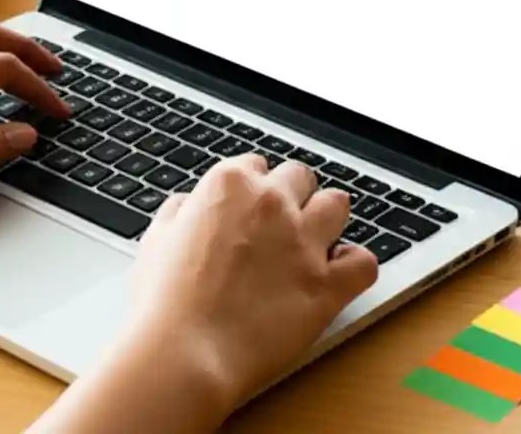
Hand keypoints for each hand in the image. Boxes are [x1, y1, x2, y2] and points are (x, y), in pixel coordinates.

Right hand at [131, 155, 379, 413]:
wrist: (182, 355)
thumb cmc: (163, 307)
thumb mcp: (156, 243)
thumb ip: (180, 214)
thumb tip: (189, 207)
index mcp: (229, 185)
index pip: (256, 165)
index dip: (252, 190)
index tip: (248, 212)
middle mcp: (273, 203)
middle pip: (300, 176)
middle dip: (293, 197)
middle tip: (280, 228)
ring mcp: (304, 241)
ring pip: (338, 204)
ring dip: (328, 220)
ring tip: (314, 244)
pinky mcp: (328, 283)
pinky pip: (364, 261)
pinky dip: (355, 267)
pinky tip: (338, 277)